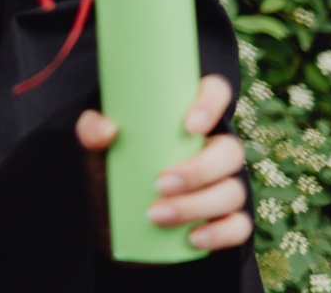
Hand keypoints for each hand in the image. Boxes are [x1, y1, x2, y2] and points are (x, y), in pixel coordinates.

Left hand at [76, 74, 251, 251]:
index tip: (188, 125)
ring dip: (198, 206)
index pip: (215, 92)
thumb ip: (91, 128)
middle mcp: (215, 148)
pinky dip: (219, 234)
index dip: (211, 103)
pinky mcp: (227, 218)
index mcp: (191, 117)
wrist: (116, 213)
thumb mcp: (98, 144)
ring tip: (157, 215)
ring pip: (233, 191)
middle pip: (230, 151)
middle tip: (160, 184)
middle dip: (199, 170)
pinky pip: (239, 226)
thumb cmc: (114, 162)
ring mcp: (225, 183)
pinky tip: (193, 237)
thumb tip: (107, 130)